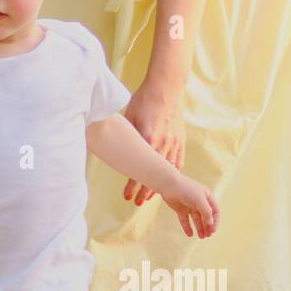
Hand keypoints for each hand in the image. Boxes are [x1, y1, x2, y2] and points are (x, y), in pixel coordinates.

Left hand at [122, 82, 183, 205]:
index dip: (133, 184)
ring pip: (167, 170)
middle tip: (136, 203)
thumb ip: (125, 134)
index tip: (126, 196)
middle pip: (154, 173)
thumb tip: (109, 144)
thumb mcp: (130, 117)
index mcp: (149, 137)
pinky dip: (172, 173)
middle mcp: (163, 143)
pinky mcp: (181, 139)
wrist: (166, 88)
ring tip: (150, 197)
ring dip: (159, 184)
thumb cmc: (144, 100)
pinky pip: (177, 160)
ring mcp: (174, 142)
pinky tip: (167, 181)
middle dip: (145, 190)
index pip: (139, 168)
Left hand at [161, 173, 219, 237]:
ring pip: (196, 219)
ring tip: (201, 237)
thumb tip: (210, 223)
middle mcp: (199, 202)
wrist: (168, 184)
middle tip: (207, 236)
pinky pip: (185, 220)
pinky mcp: (180, 209)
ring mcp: (190, 206)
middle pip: (206, 217)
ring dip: (200, 228)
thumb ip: (207, 212)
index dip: (215, 222)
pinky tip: (189, 234)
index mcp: (207, 198)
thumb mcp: (200, 200)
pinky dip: (187, 227)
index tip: (212, 230)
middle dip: (208, 226)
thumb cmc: (186, 189)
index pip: (214, 212)